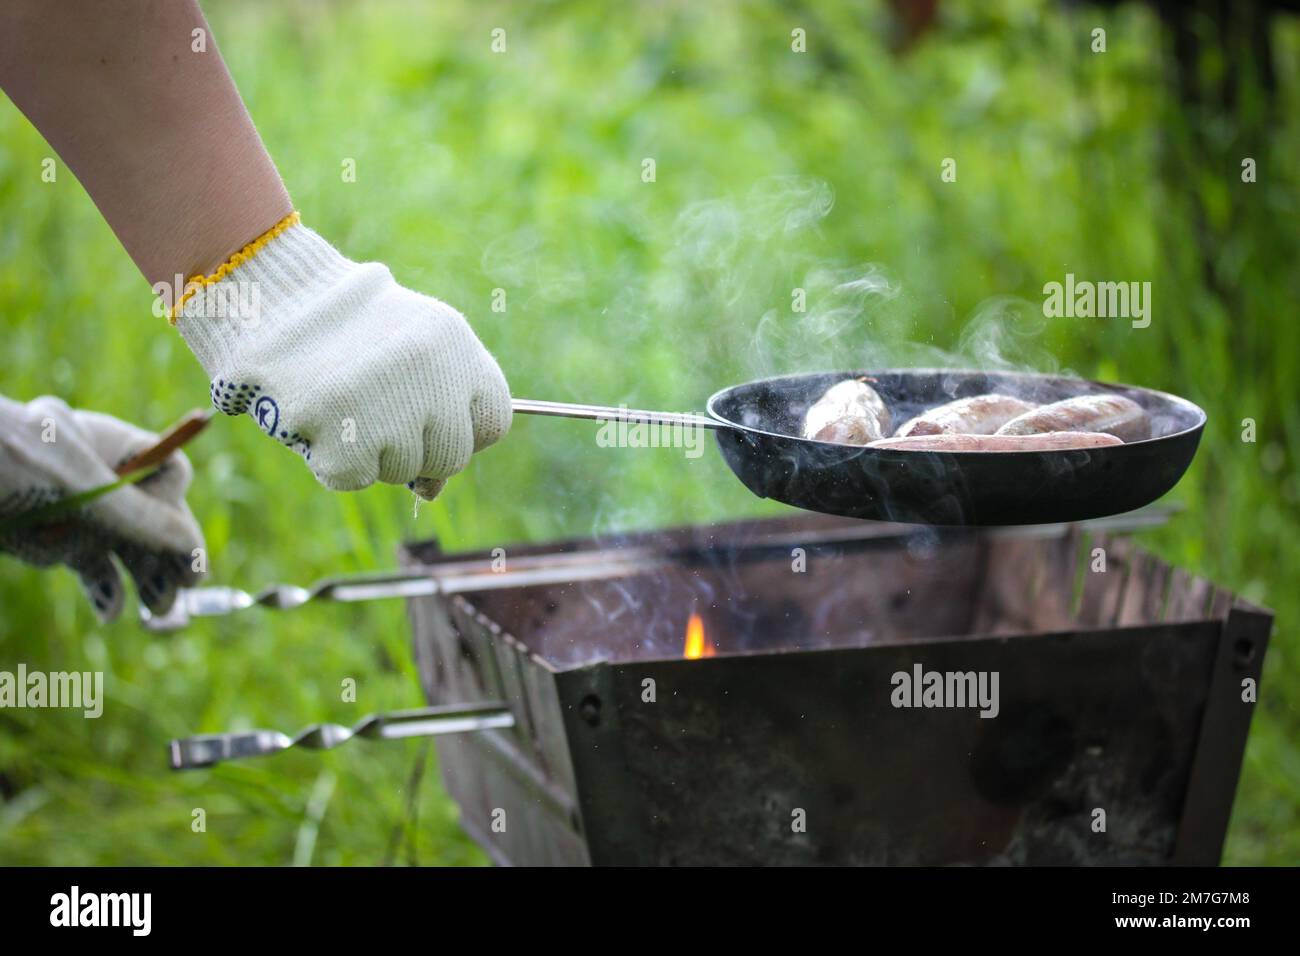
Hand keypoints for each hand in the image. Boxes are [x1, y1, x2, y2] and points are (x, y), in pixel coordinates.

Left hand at [0, 396, 204, 621]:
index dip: (174, 506)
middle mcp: (96, 478)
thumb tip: (191, 547)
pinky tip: (109, 611)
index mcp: (108, 448)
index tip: (175, 542)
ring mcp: (70, 510)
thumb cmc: (4, 462)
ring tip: (158, 613)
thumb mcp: (76, 487)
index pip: (166, 472)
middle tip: (180, 595)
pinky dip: (102, 590)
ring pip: (123, 548)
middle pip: (151, 517)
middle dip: (168, 557)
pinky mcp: (45, 540)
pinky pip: (88, 567)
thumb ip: (137, 518)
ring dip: (144, 581)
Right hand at [174, 219, 511, 498]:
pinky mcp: (345, 437)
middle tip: (375, 416)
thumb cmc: (340, 328)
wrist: (264, 299)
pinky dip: (330, 461)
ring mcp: (390, 407)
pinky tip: (315, 419)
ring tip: (339, 404)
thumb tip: (433, 490)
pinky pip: (353, 478)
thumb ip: (437, 404)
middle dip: (418, 451)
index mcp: (454, 342)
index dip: (465, 431)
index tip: (434, 424)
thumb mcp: (407, 344)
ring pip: (402, 471)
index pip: (494, 420)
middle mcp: (431, 374)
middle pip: (452, 456)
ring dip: (370, 452)